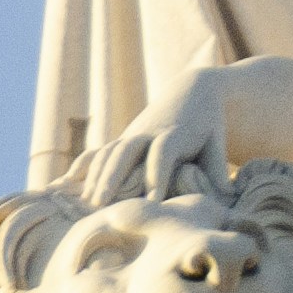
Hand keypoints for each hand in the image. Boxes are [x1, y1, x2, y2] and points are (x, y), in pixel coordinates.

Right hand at [90, 65, 235, 204]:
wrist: (193, 89)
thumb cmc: (209, 122)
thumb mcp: (217, 139)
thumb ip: (217, 167)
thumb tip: (227, 197)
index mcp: (175, 133)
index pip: (163, 153)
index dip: (157, 174)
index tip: (152, 200)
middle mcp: (149, 133)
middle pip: (127, 152)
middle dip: (113, 177)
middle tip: (101, 203)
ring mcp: (132, 134)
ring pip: (109, 153)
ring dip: (95, 176)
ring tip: (86, 202)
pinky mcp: (122, 139)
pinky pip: (98, 152)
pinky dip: (83, 166)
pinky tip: (64, 184)